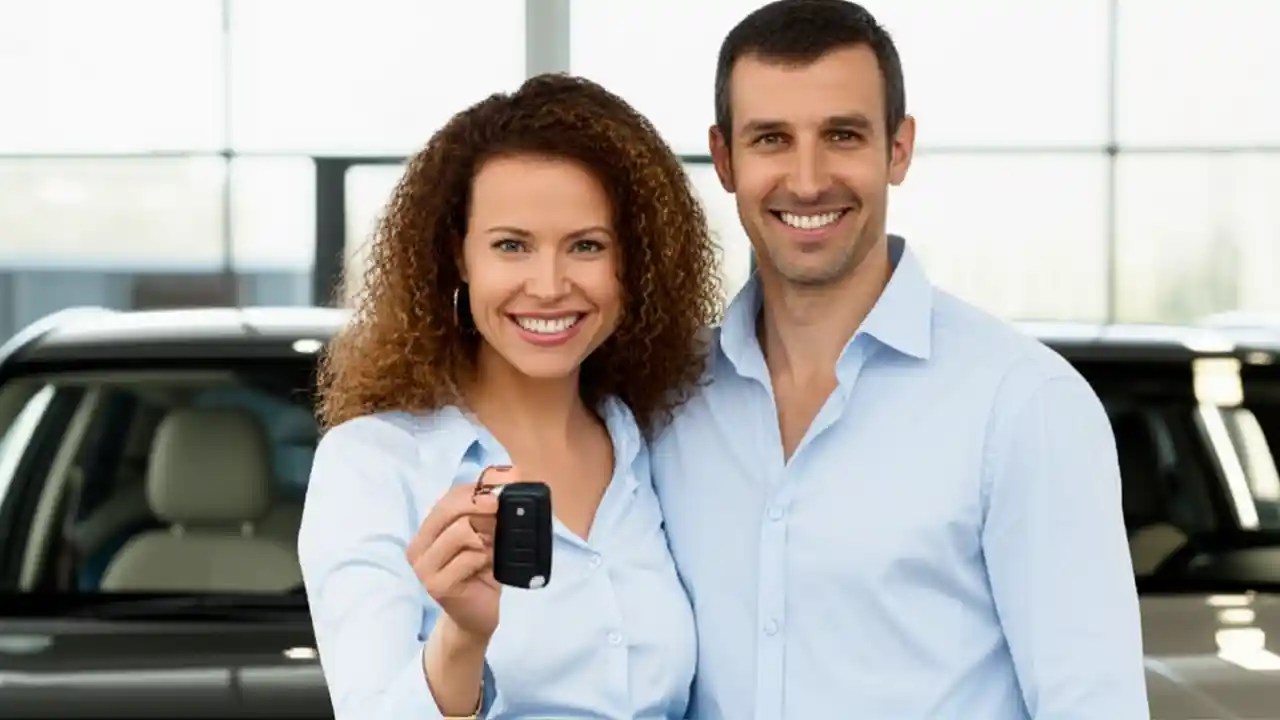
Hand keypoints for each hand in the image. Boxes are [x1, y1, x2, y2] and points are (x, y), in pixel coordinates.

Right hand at [407, 465, 516, 643]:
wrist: (478, 616)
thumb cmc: (482, 573)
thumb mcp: (486, 536)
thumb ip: (489, 510)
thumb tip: (509, 474)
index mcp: (427, 531)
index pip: (449, 497)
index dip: (478, 487)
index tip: (506, 482)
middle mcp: (419, 547)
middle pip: (451, 509)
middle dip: (481, 505)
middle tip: (502, 508)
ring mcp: (424, 568)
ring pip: (460, 531)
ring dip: (486, 536)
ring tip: (493, 548)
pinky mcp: (437, 585)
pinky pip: (468, 557)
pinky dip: (485, 558)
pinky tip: (488, 566)